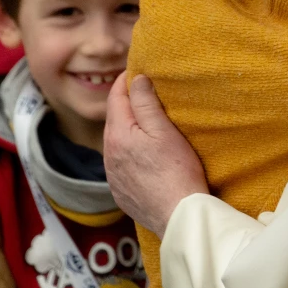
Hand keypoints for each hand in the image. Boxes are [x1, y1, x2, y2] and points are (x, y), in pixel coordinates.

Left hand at [104, 74, 208, 238]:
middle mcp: (108, 155)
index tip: (136, 70)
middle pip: (114, 119)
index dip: (124, 81)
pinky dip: (128, 151)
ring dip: (127, 128)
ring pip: (116, 142)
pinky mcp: (120, 192)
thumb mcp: (164, 130)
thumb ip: (146, 102)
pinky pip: (120, 163)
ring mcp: (113, 176)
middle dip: (125, 103)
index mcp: (117, 135)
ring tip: (145, 121)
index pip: (115, 98)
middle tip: (143, 91)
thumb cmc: (177, 171)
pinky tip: (143, 153)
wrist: (179, 216)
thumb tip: (136, 79)